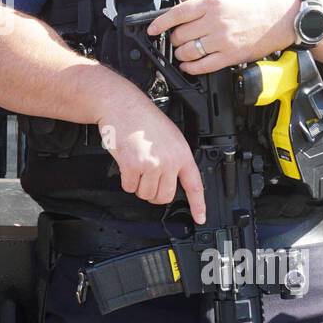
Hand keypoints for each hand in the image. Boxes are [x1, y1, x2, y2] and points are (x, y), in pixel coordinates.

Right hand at [96, 89, 205, 223]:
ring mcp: (151, 164)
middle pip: (164, 196)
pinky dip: (126, 180)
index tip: (200, 218)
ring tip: (137, 166)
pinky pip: (129, 187)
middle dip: (154, 193)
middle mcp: (169, 160)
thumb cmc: (143, 118)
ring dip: (138, 186)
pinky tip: (126, 163)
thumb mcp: (170, 136)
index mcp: (182, 153)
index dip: (198, 205)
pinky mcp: (133, 166)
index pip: (194, 185)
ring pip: (146, 194)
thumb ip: (175, 158)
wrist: (123, 105)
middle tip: (148, 179)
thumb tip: (172, 180)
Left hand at [146, 0, 297, 74]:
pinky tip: (188, 64)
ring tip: (182, 49)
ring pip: (188, 52)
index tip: (152, 28)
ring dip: (180, 52)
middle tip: (176, 36)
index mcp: (212, 2)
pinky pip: (203, 66)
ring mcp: (222, 41)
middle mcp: (215, 22)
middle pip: (180, 34)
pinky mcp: (230, 56)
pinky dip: (191, 67)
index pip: (177, 14)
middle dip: (173, 37)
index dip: (160, 23)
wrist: (282, 18)